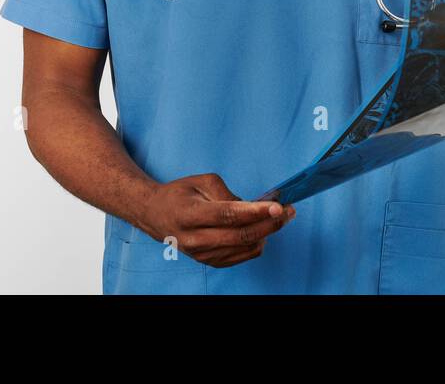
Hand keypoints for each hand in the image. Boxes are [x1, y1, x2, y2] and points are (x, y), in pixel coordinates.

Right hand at [140, 172, 295, 267]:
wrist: (155, 215)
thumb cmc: (180, 194)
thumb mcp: (202, 181)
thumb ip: (228, 194)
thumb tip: (253, 207)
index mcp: (190, 215)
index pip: (228, 215)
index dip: (255, 212)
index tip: (277, 206)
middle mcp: (195, 239)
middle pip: (240, 236)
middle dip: (270, 224)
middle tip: (288, 211)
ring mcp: (201, 254)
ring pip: (244, 248)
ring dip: (267, 233)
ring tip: (279, 218)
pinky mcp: (209, 262)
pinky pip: (241, 256)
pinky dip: (256, 243)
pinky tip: (262, 230)